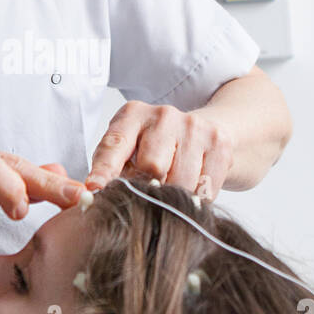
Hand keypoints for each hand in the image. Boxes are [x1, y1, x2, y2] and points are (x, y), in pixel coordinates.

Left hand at [84, 102, 233, 200]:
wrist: (206, 129)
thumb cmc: (156, 146)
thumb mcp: (127, 150)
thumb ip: (110, 169)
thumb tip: (93, 194)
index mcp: (132, 115)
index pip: (114, 145)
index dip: (104, 170)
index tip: (95, 189)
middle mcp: (163, 115)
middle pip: (152, 167)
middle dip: (148, 188)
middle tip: (149, 192)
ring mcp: (194, 127)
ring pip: (180, 183)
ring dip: (174, 197)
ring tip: (170, 189)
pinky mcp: (220, 144)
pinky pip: (205, 189)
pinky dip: (197, 198)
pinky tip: (192, 186)